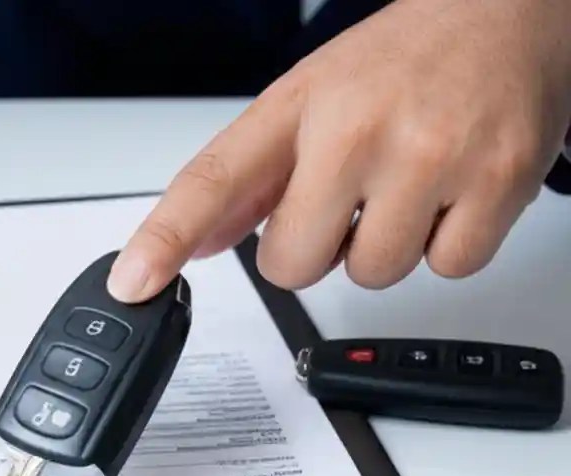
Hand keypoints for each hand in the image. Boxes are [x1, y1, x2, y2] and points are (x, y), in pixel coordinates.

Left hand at [108, 0, 570, 299]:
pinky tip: (451, 191)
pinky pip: (447, 269)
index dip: (165, 238)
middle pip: (293, 264)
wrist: (508, 12)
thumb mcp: (309, 101)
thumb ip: (249, 180)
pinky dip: (448, 244)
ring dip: (384, 248)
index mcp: (296, 108)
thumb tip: (198, 244)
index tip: (134, 282)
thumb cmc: (402, 61)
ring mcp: (430, 156)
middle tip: (346, 198)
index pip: (212, 181)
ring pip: (372, 274)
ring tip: (406, 184)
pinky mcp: (497, 181)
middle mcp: (357, 129)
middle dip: (314, 248)